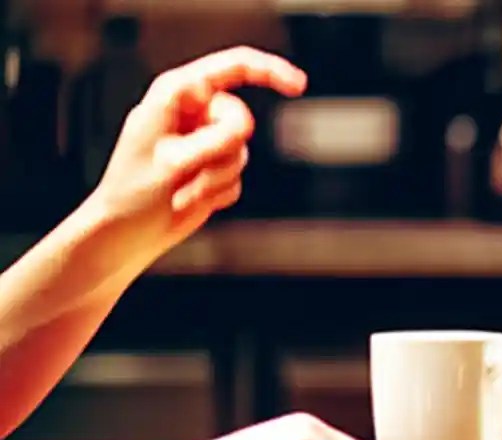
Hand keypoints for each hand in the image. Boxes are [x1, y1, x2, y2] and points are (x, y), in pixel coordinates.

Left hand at [85, 47, 306, 256]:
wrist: (126, 233)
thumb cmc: (135, 191)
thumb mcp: (175, 160)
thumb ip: (215, 139)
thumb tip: (246, 127)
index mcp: (176, 93)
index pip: (234, 67)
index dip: (270, 71)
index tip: (299, 86)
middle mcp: (194, 112)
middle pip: (241, 120)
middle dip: (224, 152)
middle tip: (192, 169)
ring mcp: (204, 141)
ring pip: (241, 153)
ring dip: (216, 179)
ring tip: (182, 191)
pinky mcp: (213, 168)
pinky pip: (238, 178)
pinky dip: (216, 194)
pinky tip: (186, 200)